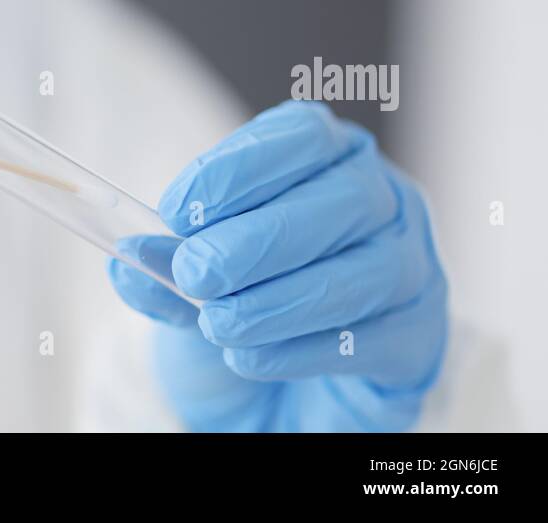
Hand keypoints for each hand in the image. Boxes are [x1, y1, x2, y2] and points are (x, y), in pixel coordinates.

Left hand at [109, 101, 447, 431]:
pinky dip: (303, 350)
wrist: (282, 382)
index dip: (238, 169)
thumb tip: (129, 261)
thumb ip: (162, 262)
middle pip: (341, 201)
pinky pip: (375, 339)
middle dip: (258, 239)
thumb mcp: (192, 272)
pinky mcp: (419, 336)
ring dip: (281, 300)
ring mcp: (412, 265)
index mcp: (326, 157)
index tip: (176, 209)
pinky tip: (250, 358)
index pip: (300, 137)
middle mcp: (382, 200)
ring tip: (218, 324)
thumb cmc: (243, 295)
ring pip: (366, 272)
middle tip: (194, 272)